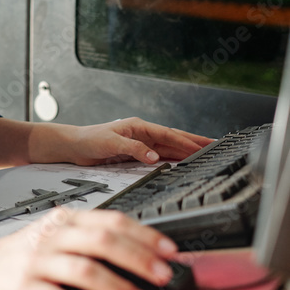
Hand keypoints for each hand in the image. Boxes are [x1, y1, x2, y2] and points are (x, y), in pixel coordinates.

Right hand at [0, 207, 178, 289]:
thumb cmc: (23, 254)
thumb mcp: (56, 236)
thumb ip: (90, 241)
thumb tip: (139, 256)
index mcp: (66, 220)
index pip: (112, 221)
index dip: (145, 235)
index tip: (170, 251)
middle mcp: (53, 235)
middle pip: (102, 241)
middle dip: (138, 259)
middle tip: (163, 276)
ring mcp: (38, 260)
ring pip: (84, 269)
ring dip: (117, 287)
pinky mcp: (24, 286)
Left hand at [63, 117, 213, 165]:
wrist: (74, 146)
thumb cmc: (89, 139)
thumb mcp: (111, 144)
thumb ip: (133, 149)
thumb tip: (154, 157)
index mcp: (139, 126)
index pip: (168, 134)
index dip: (186, 141)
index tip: (203, 146)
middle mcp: (142, 133)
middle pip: (173, 138)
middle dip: (194, 142)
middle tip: (215, 145)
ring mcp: (140, 143)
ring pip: (168, 147)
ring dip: (186, 151)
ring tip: (204, 154)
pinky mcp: (136, 153)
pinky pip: (159, 155)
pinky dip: (173, 158)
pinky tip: (181, 162)